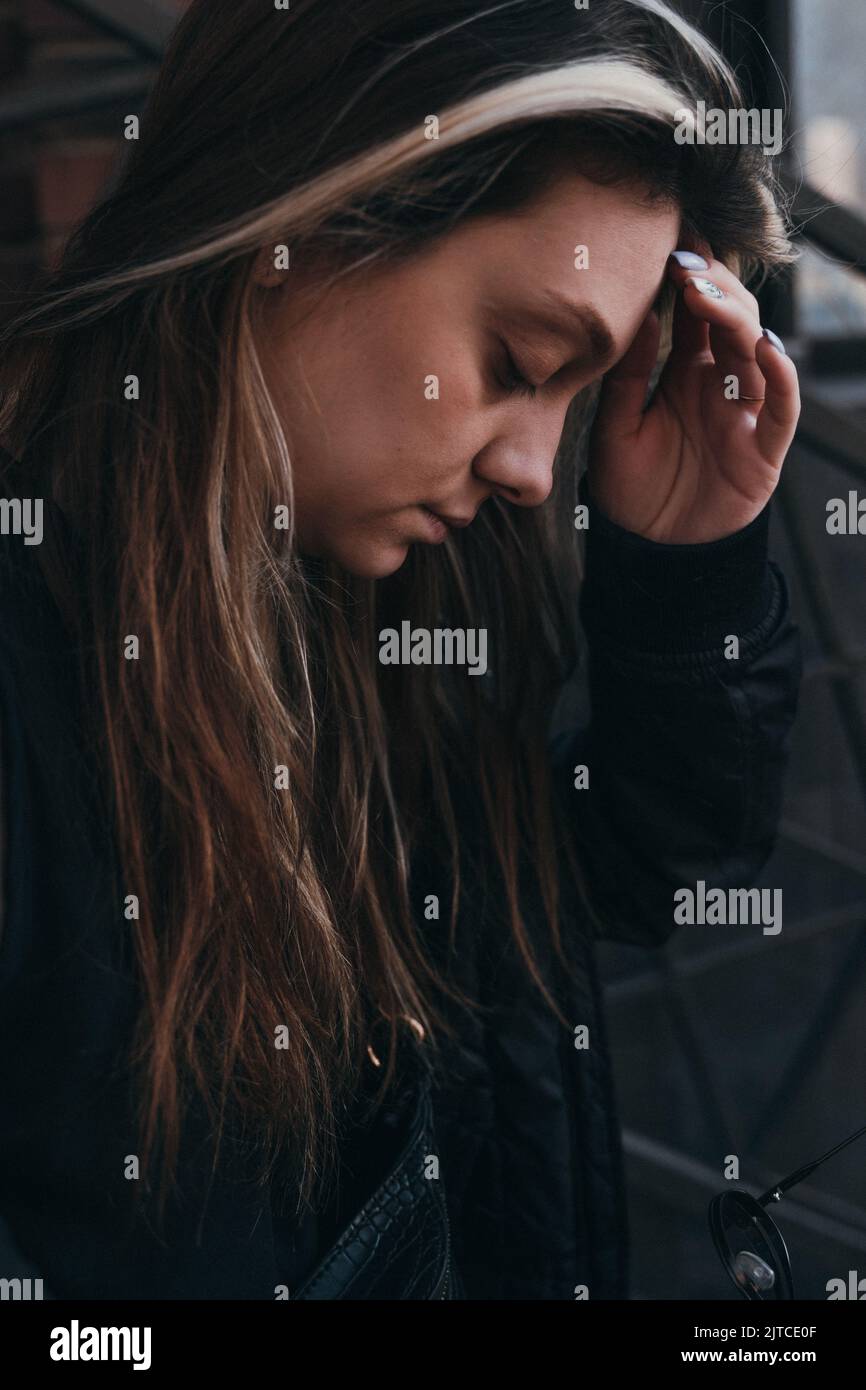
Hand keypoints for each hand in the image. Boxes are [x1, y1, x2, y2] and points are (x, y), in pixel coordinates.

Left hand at [587, 251, 800, 542]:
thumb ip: (628, 375)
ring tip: (707, 294)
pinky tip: (763, 345)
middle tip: (686, 261)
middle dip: (713, 286)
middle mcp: (720, 385)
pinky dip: (780, 374)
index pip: (695, 314)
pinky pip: (782, 404)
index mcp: (685, 373)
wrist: (648, 552)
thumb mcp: (614, 427)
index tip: (674, 241)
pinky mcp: (764, 448)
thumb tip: (638, 314)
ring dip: (736, 318)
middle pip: (730, 320)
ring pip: (756, 350)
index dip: (690, 277)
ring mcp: (746, 413)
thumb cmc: (629, 489)